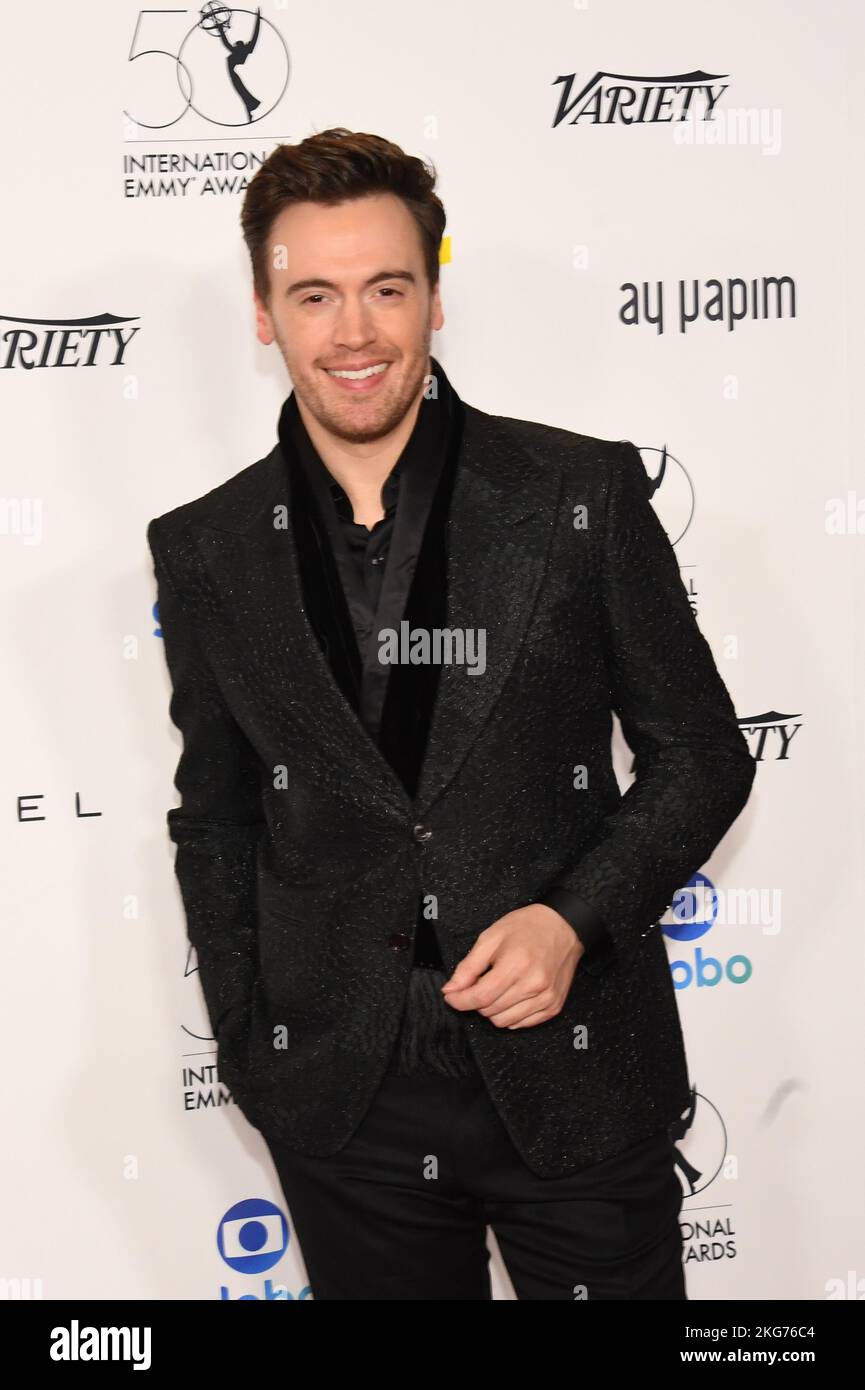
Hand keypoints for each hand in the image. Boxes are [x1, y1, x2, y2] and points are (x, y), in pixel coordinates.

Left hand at [441, 904, 584, 1028]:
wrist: (562, 926)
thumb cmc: (527, 928)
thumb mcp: (491, 938)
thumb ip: (468, 966)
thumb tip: (451, 989)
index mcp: (516, 965)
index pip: (480, 997)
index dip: (459, 1000)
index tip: (451, 996)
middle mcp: (533, 985)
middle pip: (490, 1011)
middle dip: (476, 1000)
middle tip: (480, 982)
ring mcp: (546, 998)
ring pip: (504, 1022)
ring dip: (492, 1009)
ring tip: (498, 987)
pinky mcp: (554, 1006)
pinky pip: (521, 1024)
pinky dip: (510, 1014)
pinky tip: (511, 996)